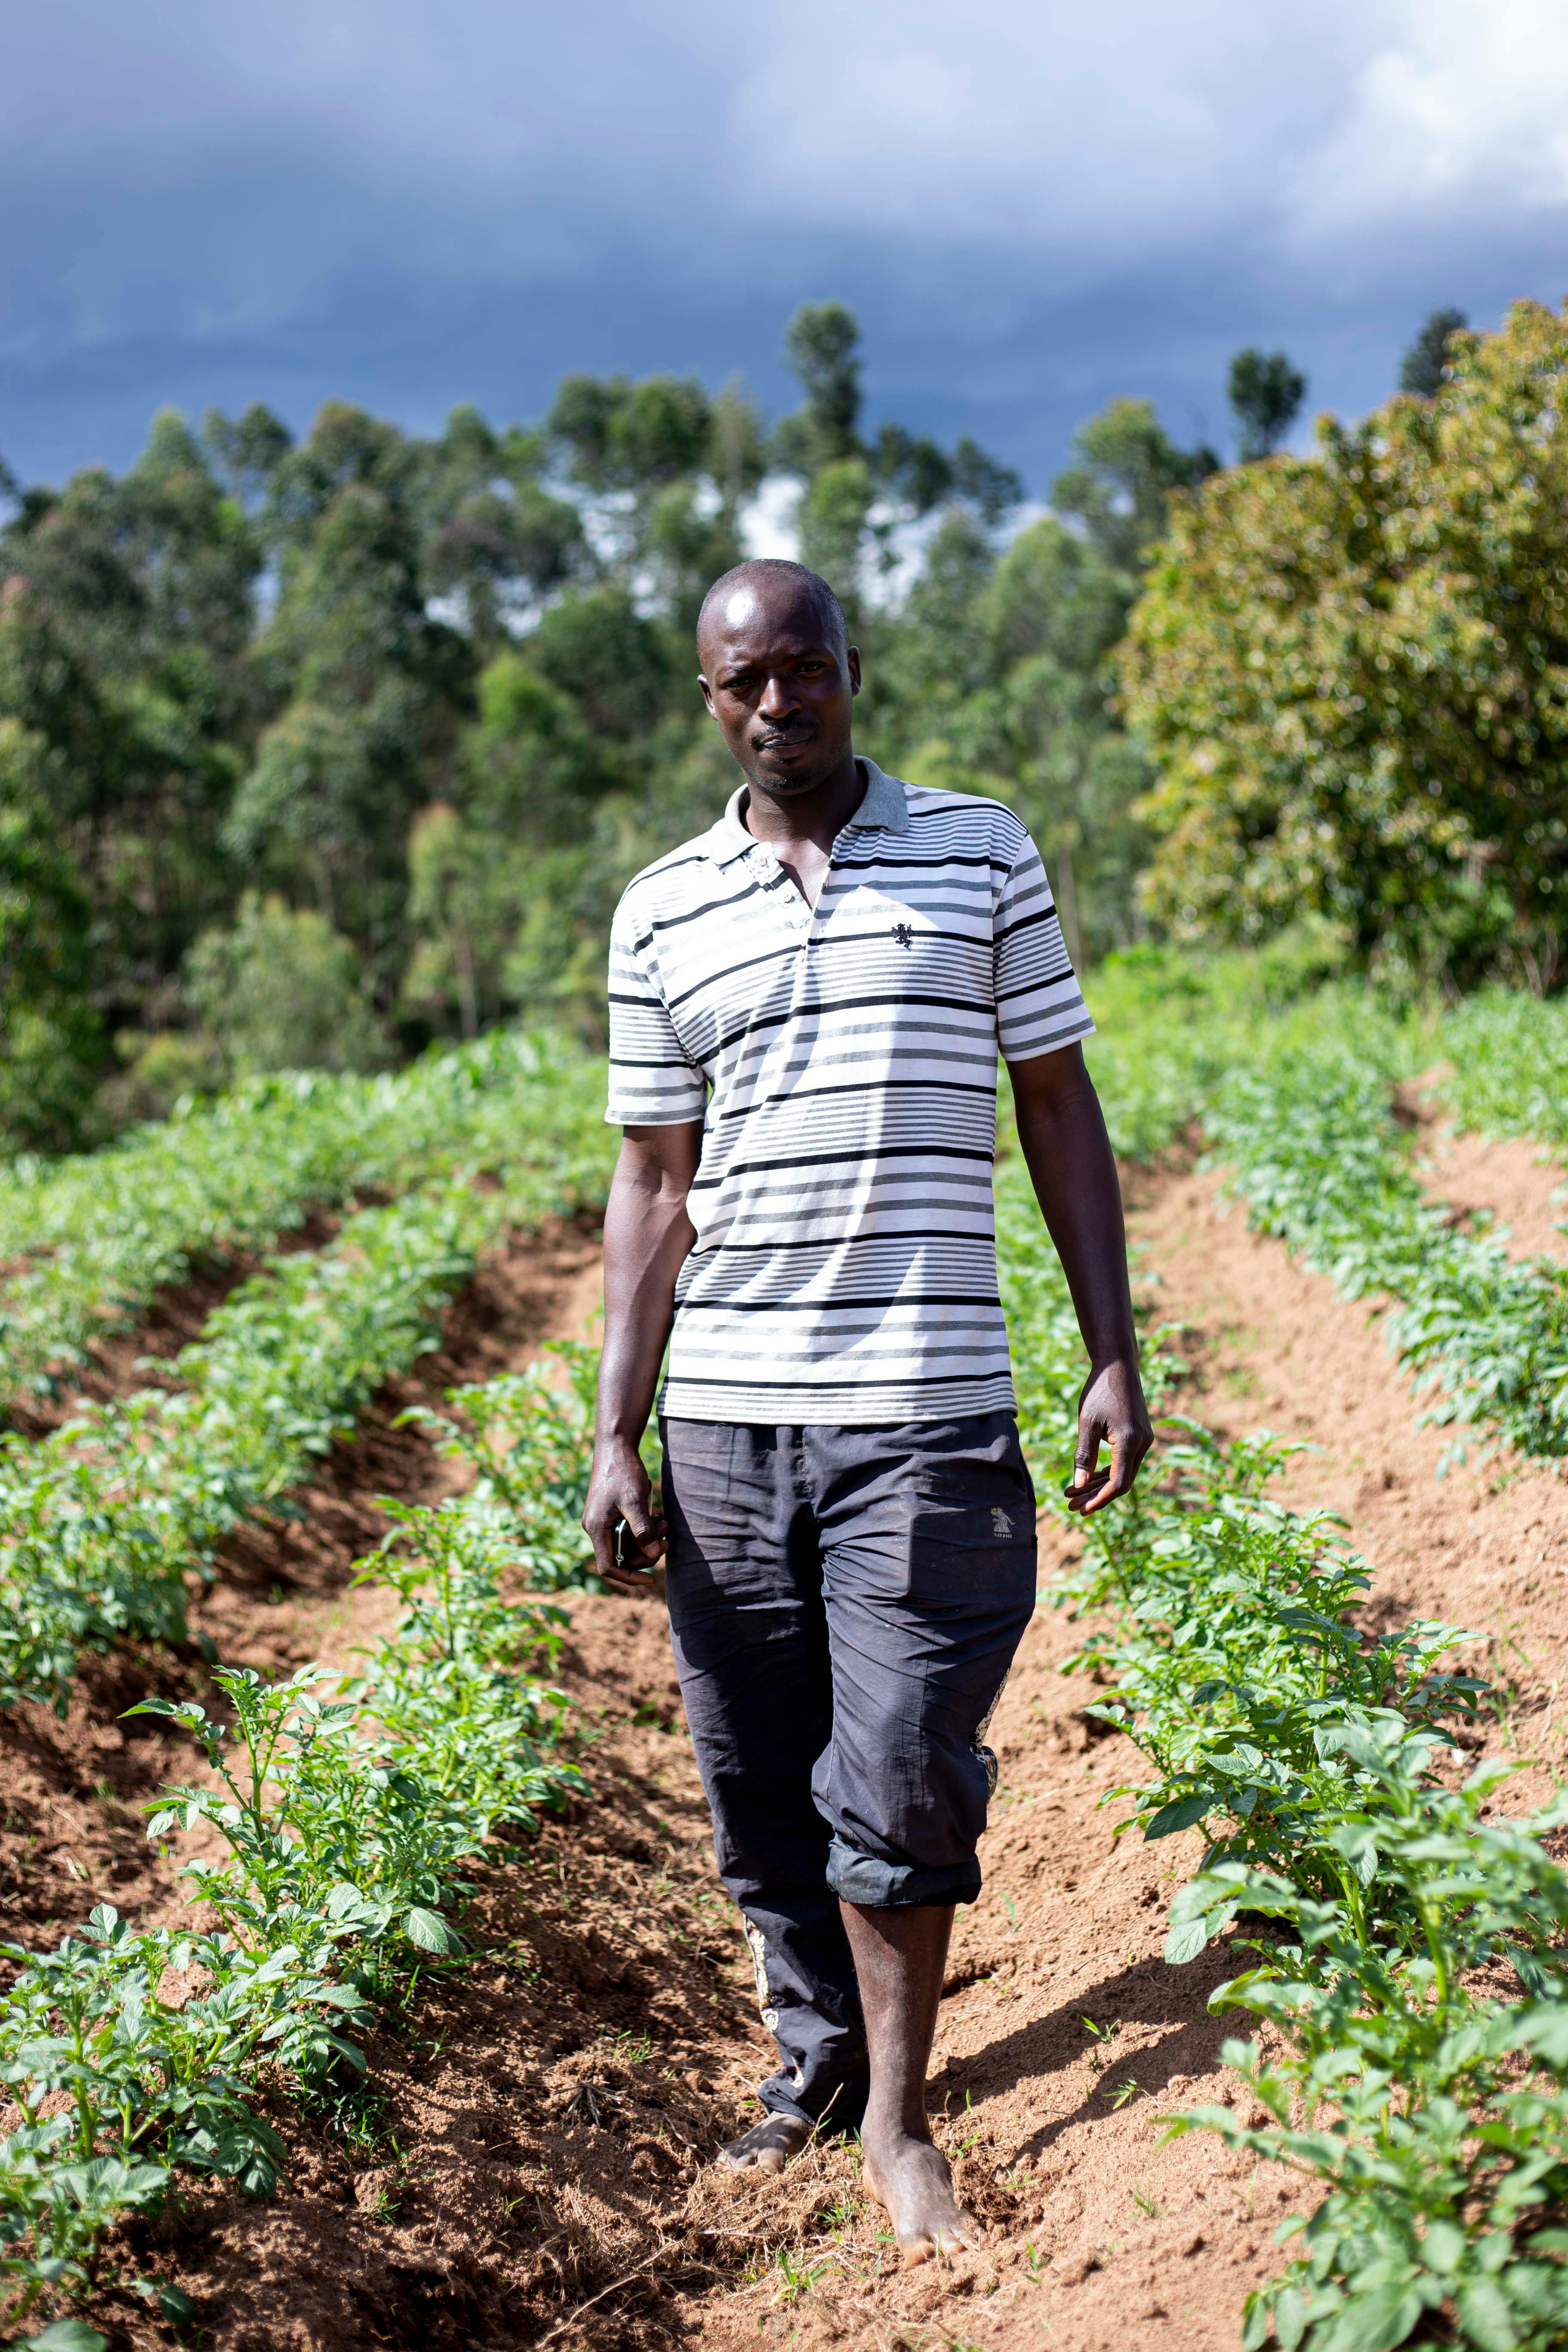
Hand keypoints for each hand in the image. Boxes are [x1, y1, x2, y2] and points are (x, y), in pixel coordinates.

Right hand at [583, 1436, 666, 1584]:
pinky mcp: (611, 1513)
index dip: (629, 1577)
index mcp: (596, 1528)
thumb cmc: (622, 1471)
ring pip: (627, 1544)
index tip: (651, 1580)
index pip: (609, 1567)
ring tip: (665, 1525)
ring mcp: (603, 1520)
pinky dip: (644, 1529)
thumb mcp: (635, 1500)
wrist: (615, 1446)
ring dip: (648, 1539)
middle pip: (622, 1557)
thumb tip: (654, 1555)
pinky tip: (658, 1517)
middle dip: (646, 1552)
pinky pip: (628, 1531)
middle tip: (666, 1539)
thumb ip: (643, 1529)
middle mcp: (596, 1528)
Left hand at [1064, 1357, 1151, 1514]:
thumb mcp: (1087, 1422)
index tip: (1081, 1510)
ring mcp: (1144, 1440)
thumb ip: (1084, 1454)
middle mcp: (1142, 1443)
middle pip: (1121, 1482)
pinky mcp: (1140, 1436)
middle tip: (1070, 1506)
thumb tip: (1079, 1485)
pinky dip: (1108, 1471)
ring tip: (1073, 1494)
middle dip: (1095, 1496)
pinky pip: (1125, 1462)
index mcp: (1130, 1441)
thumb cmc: (1100, 1390)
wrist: (1118, 1366)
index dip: (1100, 1499)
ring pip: (1123, 1473)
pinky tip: (1088, 1478)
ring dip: (1099, 1485)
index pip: (1119, 1483)